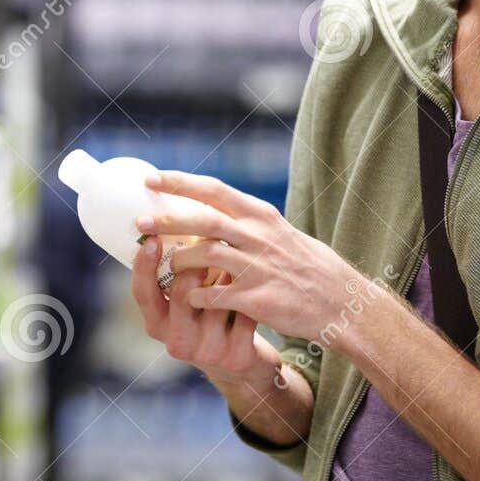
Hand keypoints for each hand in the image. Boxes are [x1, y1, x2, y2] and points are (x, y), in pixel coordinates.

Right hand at [129, 234, 268, 384]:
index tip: (152, 236)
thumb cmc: (209, 319)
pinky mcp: (236, 357)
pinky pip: (245, 312)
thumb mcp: (184, 304)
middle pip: (181, 292)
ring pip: (217, 299)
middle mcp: (177, 341)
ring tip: (237, 255)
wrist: (241, 364)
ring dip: (228, 272)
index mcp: (157, 324)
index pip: (142, 292)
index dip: (144, 265)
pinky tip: (258, 281)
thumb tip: (167, 220)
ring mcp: (207, 352)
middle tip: (211, 234)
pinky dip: (251, 291)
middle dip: (197, 260)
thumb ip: (173, 276)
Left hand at [136, 170, 362, 344]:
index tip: (150, 178)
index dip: (179, 183)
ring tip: (165, 266)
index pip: (214, 190)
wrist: (340, 302)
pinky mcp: (258, 298)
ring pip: (205, 255)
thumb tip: (208, 211)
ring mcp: (258, 267)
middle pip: (202, 219)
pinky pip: (215, 295)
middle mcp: (258, 236)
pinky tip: (189, 299)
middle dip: (166, 219)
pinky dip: (197, 296)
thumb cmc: (306, 267)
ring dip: (179, 260)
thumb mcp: (279, 233)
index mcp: (261, 216)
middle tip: (139, 221)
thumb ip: (245, 223)